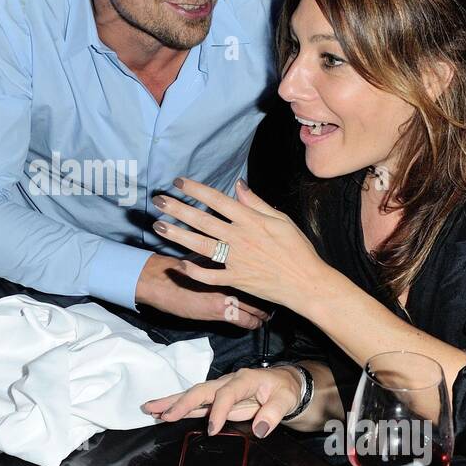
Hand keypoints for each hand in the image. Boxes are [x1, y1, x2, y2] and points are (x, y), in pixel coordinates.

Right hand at [135, 254, 268, 329]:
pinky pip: (245, 321)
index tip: (269, 285)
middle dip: (269, 299)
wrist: (160, 279)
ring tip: (266, 316)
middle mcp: (233, 277)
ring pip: (257, 308)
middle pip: (262, 291)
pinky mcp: (220, 311)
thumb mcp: (205, 259)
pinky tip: (255, 324)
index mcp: (229, 263)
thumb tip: (232, 265)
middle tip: (273, 302)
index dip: (266, 281)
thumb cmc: (179, 267)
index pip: (258, 273)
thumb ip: (221, 264)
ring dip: (263, 313)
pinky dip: (252, 323)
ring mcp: (228, 295)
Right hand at [142, 366, 304, 438]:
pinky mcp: (217, 398)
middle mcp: (228, 381)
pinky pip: (195, 403)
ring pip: (193, 395)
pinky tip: (163, 413)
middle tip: (162, 414)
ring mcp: (220, 389)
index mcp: (244, 379)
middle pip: (201, 390)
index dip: (218, 411)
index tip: (212, 429)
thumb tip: (260, 429)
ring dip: (171, 403)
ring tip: (150, 409)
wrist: (285, 383)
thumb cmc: (285, 390)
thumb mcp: (286, 399)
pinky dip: (178, 407)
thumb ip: (274, 414)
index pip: (226, 394)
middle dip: (180, 401)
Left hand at [150, 177, 329, 316]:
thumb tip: (238, 185)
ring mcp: (237, 260)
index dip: (196, 189)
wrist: (306, 283)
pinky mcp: (236, 280)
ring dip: (178, 235)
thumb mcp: (281, 220)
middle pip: (202, 220)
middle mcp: (240, 238)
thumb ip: (257, 203)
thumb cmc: (297, 250)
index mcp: (251, 220)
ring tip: (158, 227)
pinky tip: (179, 264)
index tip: (179, 182)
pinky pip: (210, 276)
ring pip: (201, 245)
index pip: (217, 200)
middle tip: (158, 200)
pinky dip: (194, 271)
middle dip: (178, 209)